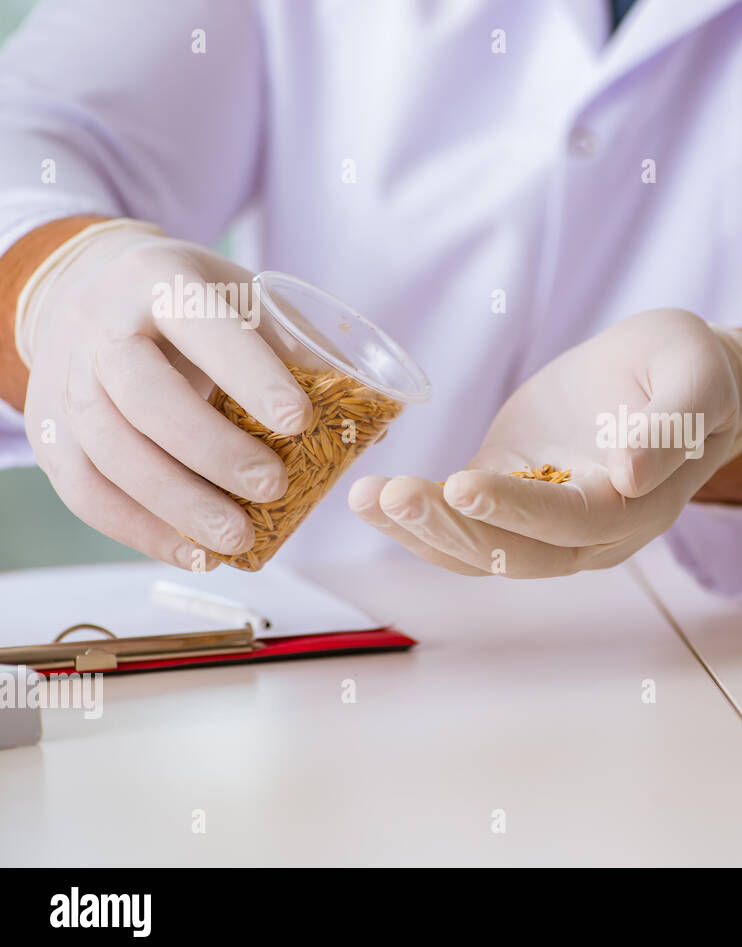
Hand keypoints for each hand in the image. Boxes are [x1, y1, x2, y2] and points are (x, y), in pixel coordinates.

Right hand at [20, 220, 312, 567]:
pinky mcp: (52, 428)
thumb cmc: (202, 308)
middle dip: (212, 451)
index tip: (300, 421)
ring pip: (109, 450)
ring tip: (239, 538)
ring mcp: (68, 378)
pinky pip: (84, 490)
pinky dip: (140, 530)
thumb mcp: (250, 302)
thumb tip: (372, 428)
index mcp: (164, 281)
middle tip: (273, 488)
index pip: (204, 326)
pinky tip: (194, 554)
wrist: (99, 291)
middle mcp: (104, 326)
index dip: (251, 375)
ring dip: (177, 505)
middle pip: (145, 395)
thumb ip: (304, 354)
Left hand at [349, 308, 741, 576]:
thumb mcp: (697, 376)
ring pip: (480, 549)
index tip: (464, 485)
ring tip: (365, 499)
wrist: (670, 376)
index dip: (519, 509)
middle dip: (450, 529)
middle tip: (390, 496)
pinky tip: (370, 499)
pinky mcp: (510, 494)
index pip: (574, 520)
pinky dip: (418, 519)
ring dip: (421, 531)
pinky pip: (462, 524)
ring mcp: (545, 520)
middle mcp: (590, 533)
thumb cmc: (691, 369)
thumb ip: (673, 425)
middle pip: (517, 552)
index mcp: (638, 507)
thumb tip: (633, 476)